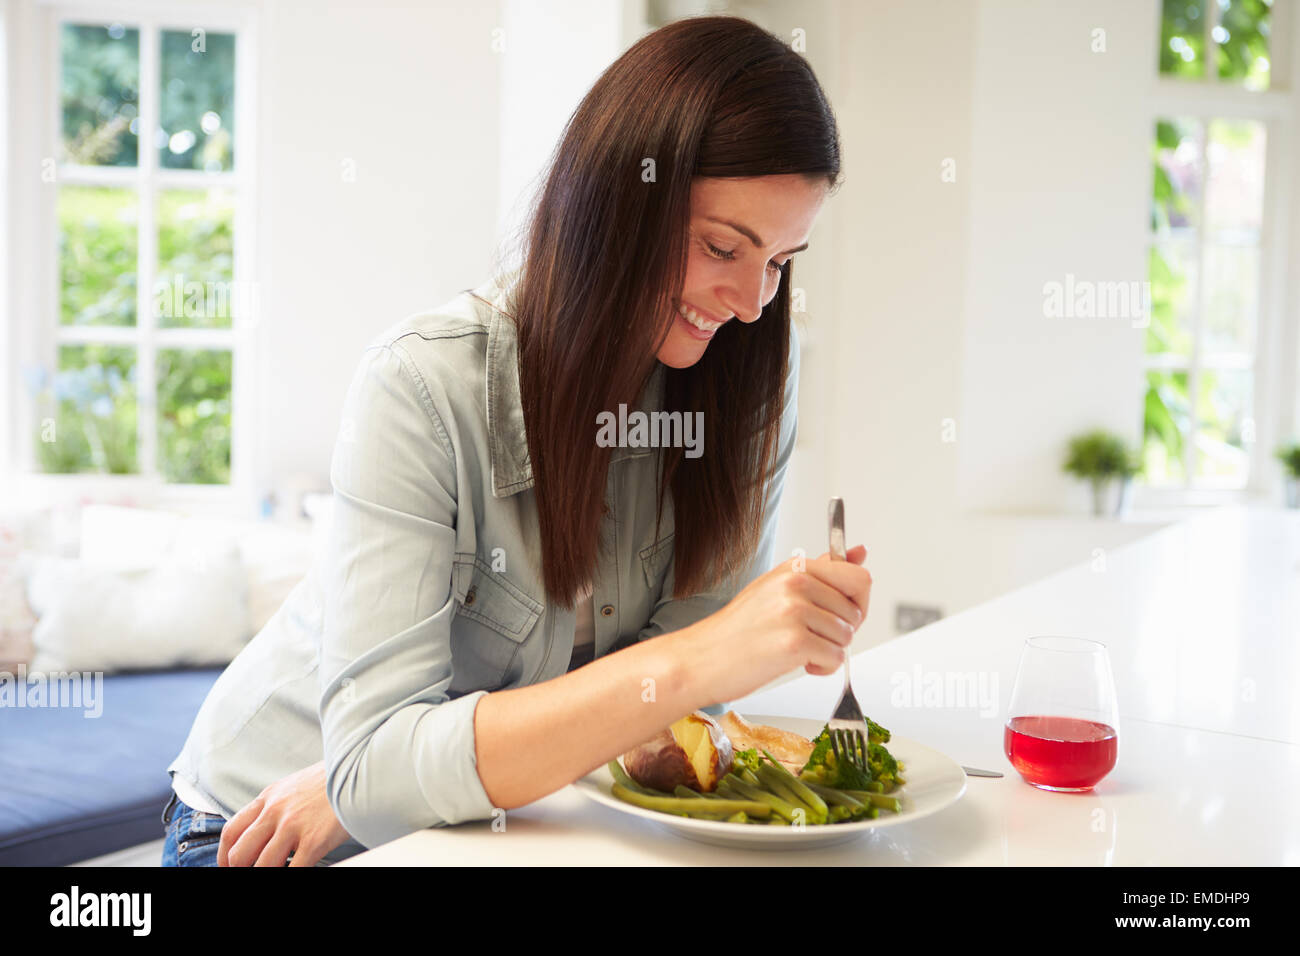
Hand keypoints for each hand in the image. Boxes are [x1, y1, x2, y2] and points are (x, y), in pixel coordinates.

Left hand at [217, 760, 349, 866]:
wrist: (361, 768)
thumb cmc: (331, 781)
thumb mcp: (294, 786)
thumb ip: (275, 806)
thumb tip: (263, 831)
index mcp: (268, 798)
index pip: (231, 831)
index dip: (224, 856)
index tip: (230, 866)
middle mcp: (276, 811)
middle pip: (240, 853)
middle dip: (240, 870)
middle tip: (249, 874)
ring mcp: (293, 825)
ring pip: (263, 865)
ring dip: (265, 873)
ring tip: (275, 872)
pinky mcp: (314, 839)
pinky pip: (294, 869)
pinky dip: (291, 876)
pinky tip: (297, 871)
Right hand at [682, 544, 871, 704]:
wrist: (701, 659)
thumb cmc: (738, 629)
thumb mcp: (777, 588)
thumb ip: (822, 571)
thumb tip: (861, 552)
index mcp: (796, 567)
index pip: (859, 577)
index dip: (857, 603)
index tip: (839, 615)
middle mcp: (797, 583)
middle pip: (856, 613)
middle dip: (839, 632)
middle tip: (807, 636)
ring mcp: (795, 611)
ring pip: (846, 638)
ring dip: (827, 652)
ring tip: (795, 649)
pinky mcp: (794, 642)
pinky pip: (836, 659)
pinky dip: (821, 668)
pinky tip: (796, 663)